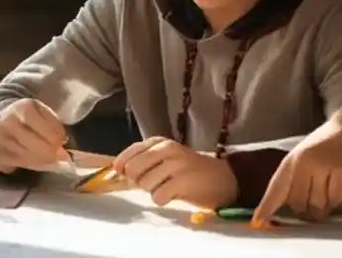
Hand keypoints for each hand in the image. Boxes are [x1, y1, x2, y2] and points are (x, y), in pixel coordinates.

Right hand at [0, 98, 67, 173]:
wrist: (4, 123)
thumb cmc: (31, 121)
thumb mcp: (43, 116)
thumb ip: (55, 130)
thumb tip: (63, 153)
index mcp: (24, 107)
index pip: (44, 124)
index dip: (55, 135)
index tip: (62, 140)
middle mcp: (9, 120)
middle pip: (34, 142)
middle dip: (49, 151)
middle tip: (58, 155)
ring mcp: (0, 137)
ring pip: (26, 154)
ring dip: (41, 159)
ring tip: (47, 157)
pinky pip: (17, 162)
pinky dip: (28, 163)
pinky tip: (33, 159)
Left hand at [112, 137, 237, 208]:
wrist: (224, 179)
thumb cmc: (188, 170)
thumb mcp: (165, 158)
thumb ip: (142, 161)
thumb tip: (117, 171)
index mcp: (159, 142)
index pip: (130, 152)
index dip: (122, 166)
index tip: (124, 174)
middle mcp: (167, 149)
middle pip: (133, 168)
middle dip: (137, 181)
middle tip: (151, 183)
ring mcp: (177, 164)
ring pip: (145, 184)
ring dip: (152, 191)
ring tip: (166, 188)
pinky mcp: (184, 182)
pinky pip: (158, 196)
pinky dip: (162, 200)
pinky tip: (172, 195)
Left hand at [253, 100, 341, 224]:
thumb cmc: (327, 142)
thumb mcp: (304, 155)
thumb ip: (295, 177)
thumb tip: (287, 205)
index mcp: (292, 159)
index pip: (276, 187)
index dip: (267, 206)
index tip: (257, 222)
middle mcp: (305, 164)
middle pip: (298, 202)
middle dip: (302, 211)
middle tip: (308, 209)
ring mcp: (325, 169)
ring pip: (317, 205)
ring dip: (320, 208)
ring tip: (326, 194)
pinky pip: (335, 201)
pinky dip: (335, 201)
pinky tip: (337, 189)